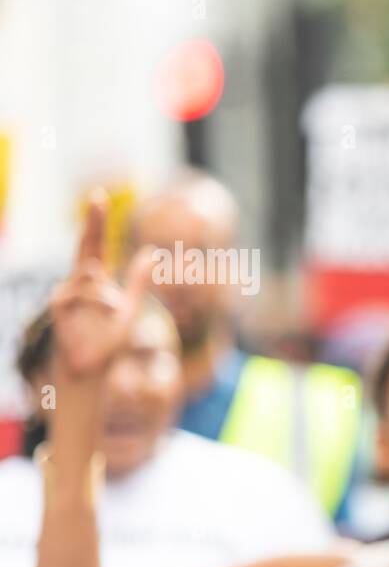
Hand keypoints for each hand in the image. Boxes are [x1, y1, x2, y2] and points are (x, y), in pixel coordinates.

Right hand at [49, 190, 153, 379]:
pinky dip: (100, 301)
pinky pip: (83, 291)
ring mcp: (66, 291)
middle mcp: (78, 282)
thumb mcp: (129, 307)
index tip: (100, 197)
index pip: (95, 245)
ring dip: (107, 292)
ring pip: (90, 274)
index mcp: (94, 281)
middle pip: (85, 246)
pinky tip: (108, 313)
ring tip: (116, 311)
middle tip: (98, 197)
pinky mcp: (59, 304)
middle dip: (93, 223)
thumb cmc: (106, 342)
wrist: (91, 369)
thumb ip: (138, 281)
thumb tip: (151, 252)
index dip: (97, 222)